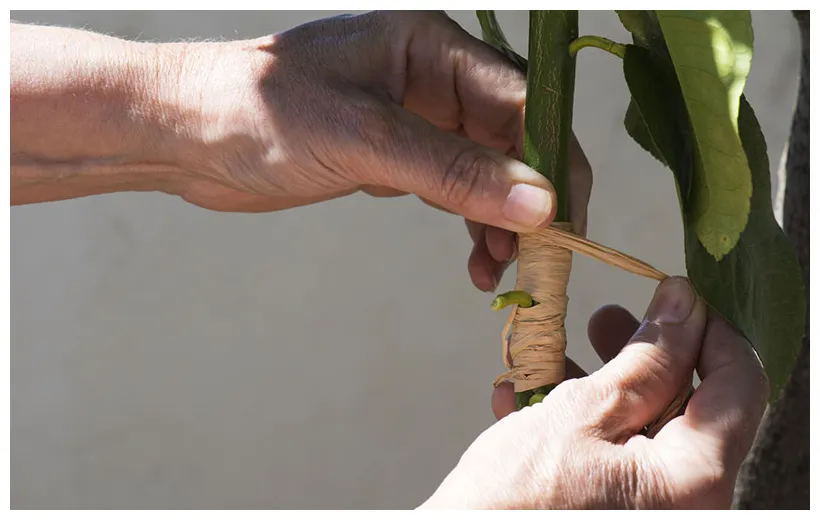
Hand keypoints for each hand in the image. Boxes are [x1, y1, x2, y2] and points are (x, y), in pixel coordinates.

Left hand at [166, 12, 591, 233]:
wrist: (186, 132)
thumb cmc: (259, 111)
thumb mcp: (363, 140)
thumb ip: (452, 172)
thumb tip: (538, 204)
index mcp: (432, 48)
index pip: (523, 101)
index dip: (552, 161)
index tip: (564, 221)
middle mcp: (433, 78)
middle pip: (514, 139)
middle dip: (529, 199)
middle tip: (536, 258)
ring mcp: (415, 118)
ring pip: (487, 170)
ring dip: (501, 220)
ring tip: (500, 269)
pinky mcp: (395, 155)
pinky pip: (453, 189)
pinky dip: (470, 224)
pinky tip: (476, 260)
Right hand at [421, 277, 768, 508]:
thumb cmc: (513, 501)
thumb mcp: (581, 415)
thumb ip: (645, 359)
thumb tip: (684, 304)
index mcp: (696, 482)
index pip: (740, 384)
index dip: (709, 328)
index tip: (671, 296)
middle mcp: (688, 503)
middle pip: (691, 403)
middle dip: (644, 354)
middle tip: (604, 319)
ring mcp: (651, 509)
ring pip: (647, 425)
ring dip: (600, 385)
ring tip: (548, 359)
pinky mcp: (616, 510)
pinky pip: (616, 454)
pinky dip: (579, 423)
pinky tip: (524, 402)